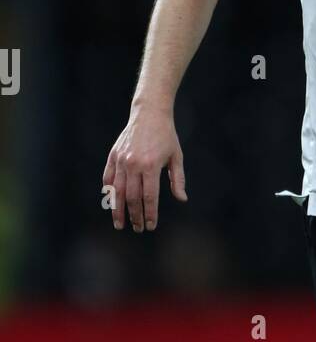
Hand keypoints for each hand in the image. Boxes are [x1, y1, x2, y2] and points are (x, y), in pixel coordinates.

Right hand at [102, 106, 186, 231]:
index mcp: (151, 166)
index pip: (149, 197)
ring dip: (118, 210)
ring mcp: (121, 160)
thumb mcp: (177, 157)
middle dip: (135, 216)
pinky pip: (108, 178)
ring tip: (120, 224)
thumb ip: (178, 179)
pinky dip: (109, 192)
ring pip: (116, 191)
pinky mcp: (113, 156)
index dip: (150, 214)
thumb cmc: (166, 136)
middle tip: (138, 228)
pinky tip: (111, 203)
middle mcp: (133, 164)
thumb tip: (182, 199)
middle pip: (132, 197)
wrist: (149, 113)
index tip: (150, 226)